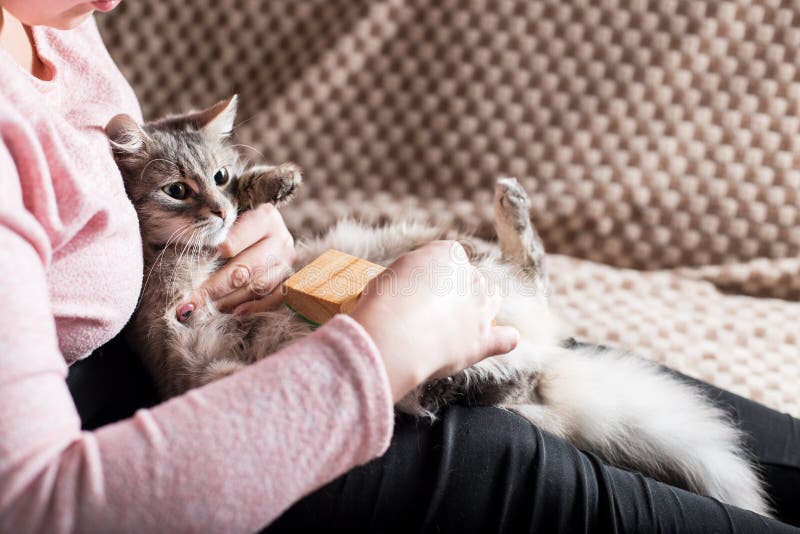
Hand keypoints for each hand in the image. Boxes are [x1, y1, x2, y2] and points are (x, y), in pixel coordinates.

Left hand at [177, 204, 294, 319]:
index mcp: (265, 218)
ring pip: (259, 286)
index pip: (231, 244)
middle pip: (244, 268)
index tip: (185, 274)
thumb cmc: (240, 226)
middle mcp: (281, 239)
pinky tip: (236, 313)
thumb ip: (214, 236)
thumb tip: (189, 263)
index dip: (207, 260)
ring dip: (230, 301)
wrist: (268, 231)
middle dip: (213, 288)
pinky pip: (276, 298)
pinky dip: (256, 307)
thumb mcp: (229, 222)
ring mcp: (288, 261)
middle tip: (190, 303)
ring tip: (207, 310)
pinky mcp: (290, 279)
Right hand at [349, 241, 518, 401]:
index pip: (450, 256)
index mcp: (448, 254)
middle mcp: (471, 277)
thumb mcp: (390, 275)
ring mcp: (481, 309)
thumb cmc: (385, 302)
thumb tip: (407, 288)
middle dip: (456, 290)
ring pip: (493, 300)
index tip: (419, 285)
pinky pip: (506, 338)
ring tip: (463, 319)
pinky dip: (504, 339)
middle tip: (430, 309)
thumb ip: (408, 278)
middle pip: (471, 278)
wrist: (395, 335)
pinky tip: (502, 340)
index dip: (435, 271)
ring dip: (482, 306)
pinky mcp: (483, 340)